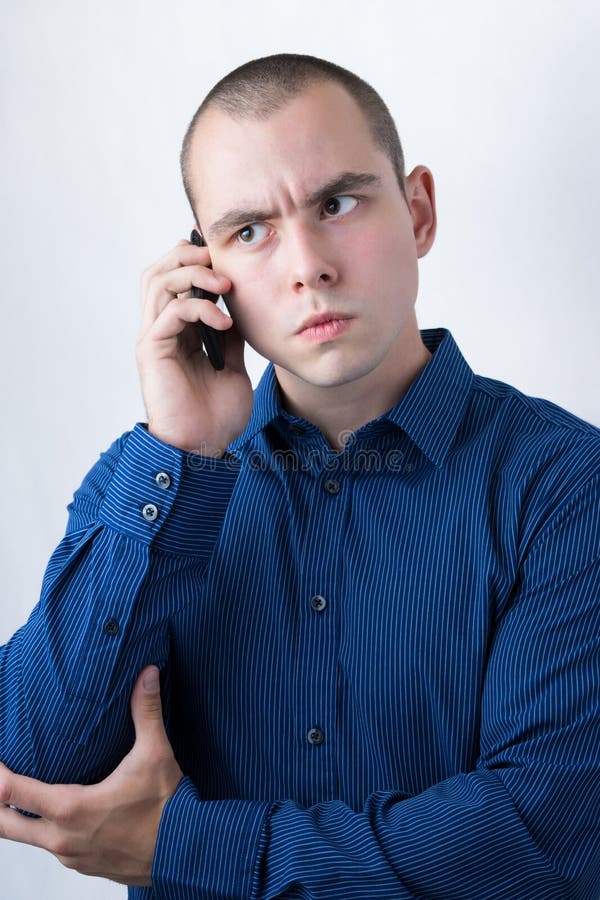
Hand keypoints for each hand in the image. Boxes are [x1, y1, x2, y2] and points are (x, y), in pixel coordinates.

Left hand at [0, 666, 182, 886]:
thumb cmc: (168, 805)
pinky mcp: (83, 866)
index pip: (12, 793)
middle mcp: (63, 838)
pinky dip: (43, 830)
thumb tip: (146, 673)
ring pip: (28, 839)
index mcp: (72, 809)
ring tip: (17, 794)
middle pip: (5, 825)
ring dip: (17, 817)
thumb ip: (145, 710)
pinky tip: (55, 814)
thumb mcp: (155, 753)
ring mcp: (71, 857)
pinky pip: (51, 848)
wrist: (187, 850)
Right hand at [137, 236, 253, 453]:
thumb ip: (231, 337)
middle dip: (186, 256)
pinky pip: (169, 312)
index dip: (195, 260)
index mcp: (179, 330)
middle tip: (217, 258)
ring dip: (191, 274)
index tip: (225, 255)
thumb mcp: (234, 365)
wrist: (205, 446)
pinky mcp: (152, 351)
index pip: (176, 278)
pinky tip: (223, 321)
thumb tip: (239, 310)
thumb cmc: (217, 413)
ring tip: (223, 284)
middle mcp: (162, 329)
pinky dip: (198, 308)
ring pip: (158, 282)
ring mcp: (154, 338)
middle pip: (159, 271)